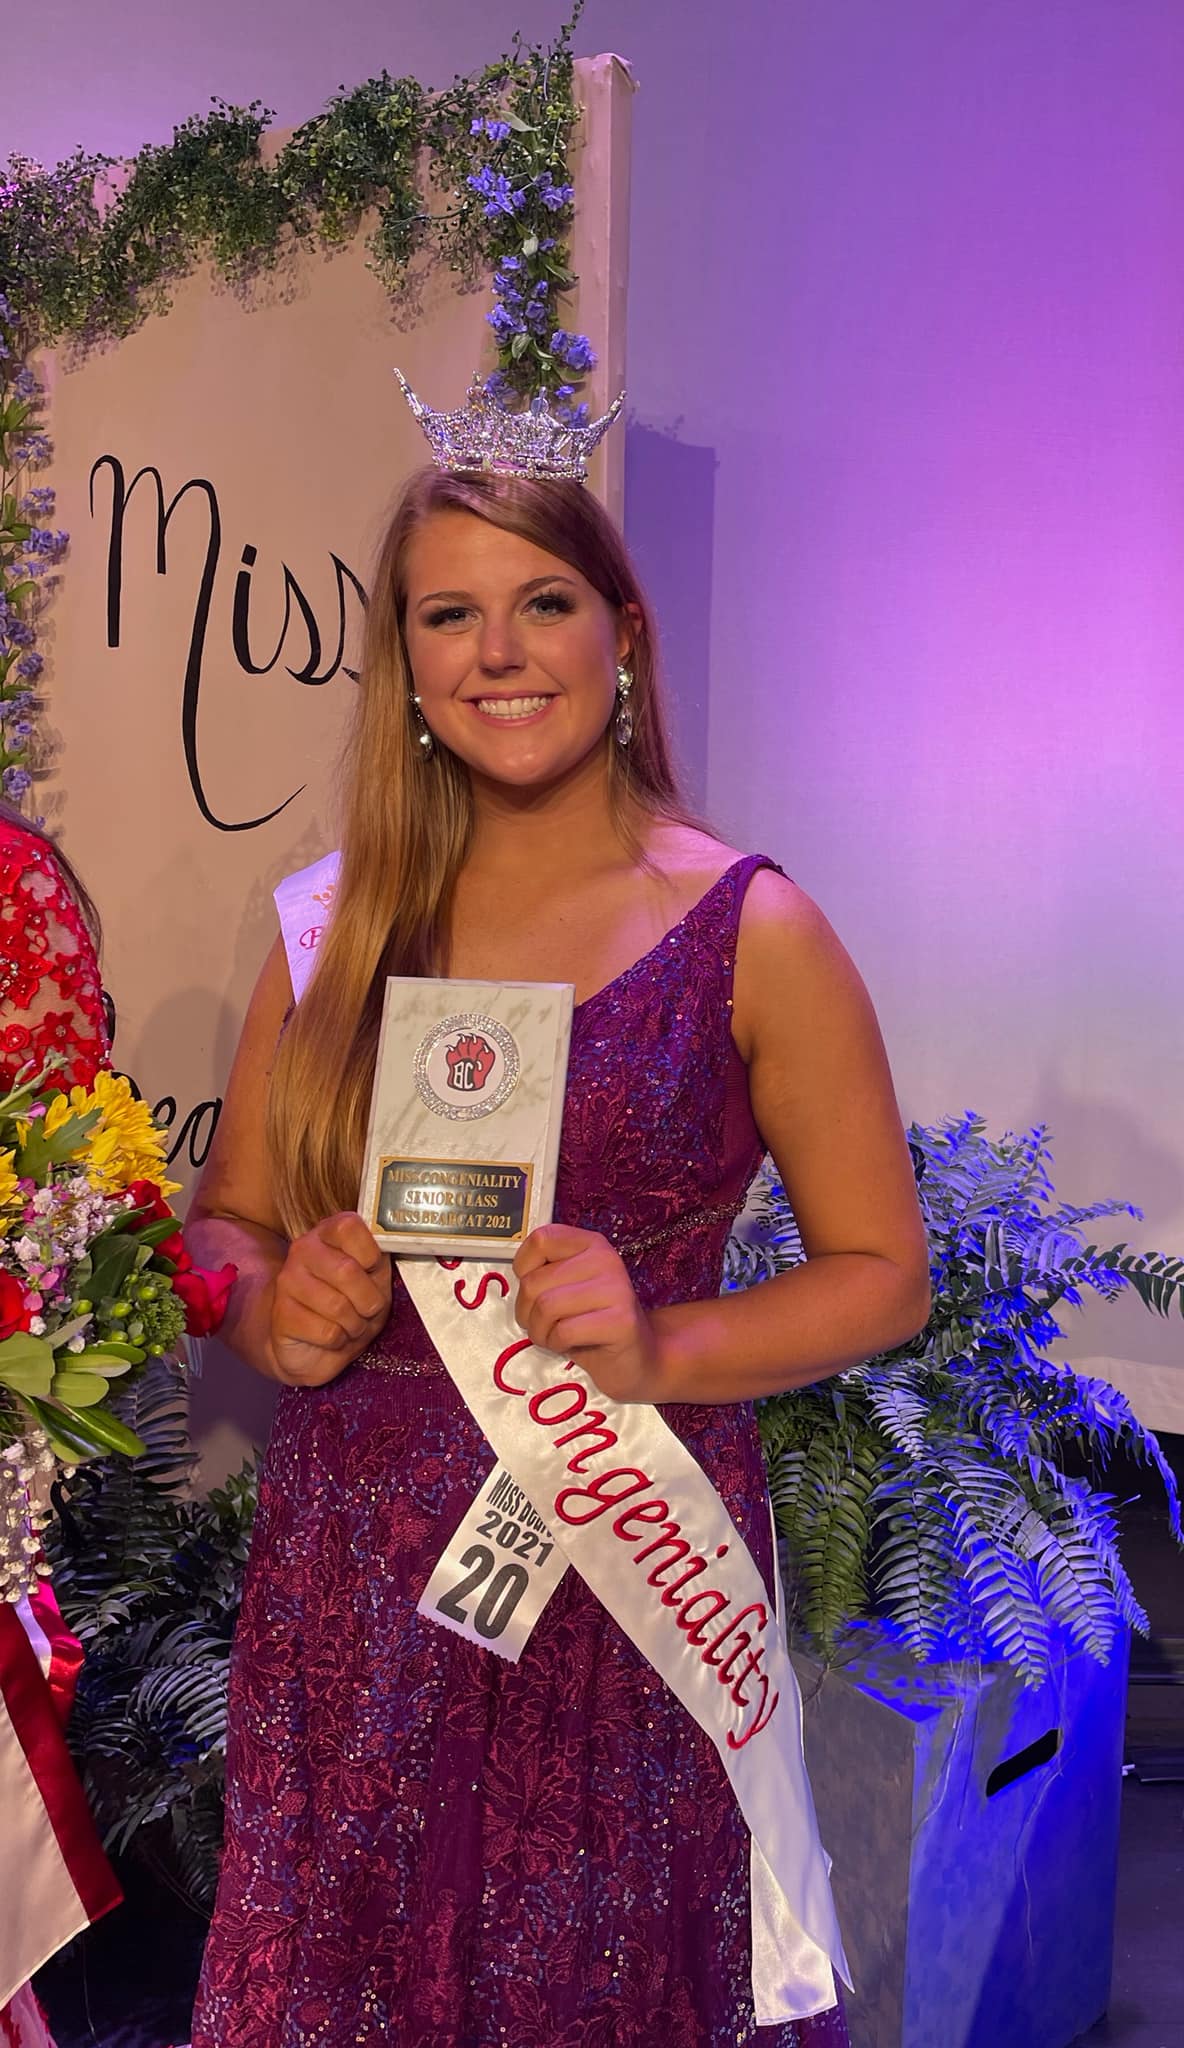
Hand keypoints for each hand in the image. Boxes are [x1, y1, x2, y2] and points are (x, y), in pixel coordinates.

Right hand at [268, 1212, 391, 1386]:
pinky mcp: (281, 1315)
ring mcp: (288, 1281)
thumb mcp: (375, 1279)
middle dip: (368, 1300)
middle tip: (368, 1310)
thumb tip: (394, 1245)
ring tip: (351, 1324)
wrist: (316, 1345)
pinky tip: (332, 1336)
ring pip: (337, 1306)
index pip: (349, 1227)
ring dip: (355, 1324)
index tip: (373, 1270)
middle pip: (347, 1270)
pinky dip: (339, 1341)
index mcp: (329, 1233)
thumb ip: (381, 1261)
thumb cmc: (352, 1306)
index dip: (370, 1254)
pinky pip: (326, 1332)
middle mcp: (303, 1249)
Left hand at [512, 1223, 663, 1403]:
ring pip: (546, 1307)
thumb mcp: (566, 1287)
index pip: (540, 1240)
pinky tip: (570, 1345)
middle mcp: (605, 1259)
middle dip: (527, 1312)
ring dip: (540, 1331)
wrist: (636, 1356)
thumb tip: (516, 1273)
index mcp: (590, 1244)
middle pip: (534, 1281)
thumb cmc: (591, 1322)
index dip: (523, 1268)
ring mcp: (616, 1289)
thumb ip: (544, 1271)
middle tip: (542, 1325)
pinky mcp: (621, 1321)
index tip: (534, 1290)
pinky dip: (556, 1344)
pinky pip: (564, 1331)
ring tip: (554, 1336)